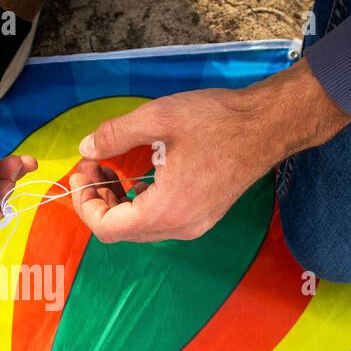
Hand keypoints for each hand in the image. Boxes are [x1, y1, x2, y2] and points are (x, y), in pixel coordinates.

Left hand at [69, 60, 350, 241]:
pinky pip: (159, 222)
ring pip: (140, 229)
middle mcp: (179, 227)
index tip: (81, 173)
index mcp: (166, 210)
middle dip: (98, 201)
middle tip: (92, 166)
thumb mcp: (158, 118)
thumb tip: (86, 148)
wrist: (268, 127)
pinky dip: (140, 204)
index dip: (84, 204)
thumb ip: (116, 135)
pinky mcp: (202, 217)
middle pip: (121, 232)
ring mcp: (193, 226)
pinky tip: (139, 177)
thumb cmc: (218, 121)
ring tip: (111, 169)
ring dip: (118, 203)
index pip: (107, 229)